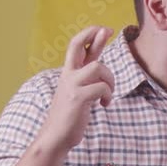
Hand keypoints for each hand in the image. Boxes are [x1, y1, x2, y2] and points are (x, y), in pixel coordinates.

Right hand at [37, 26, 115, 152]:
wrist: (56, 136)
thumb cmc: (69, 116)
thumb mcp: (77, 92)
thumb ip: (87, 79)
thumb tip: (99, 68)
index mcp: (68, 73)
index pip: (76, 47)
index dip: (90, 35)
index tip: (104, 29)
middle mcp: (68, 75)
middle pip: (78, 46)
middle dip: (94, 35)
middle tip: (108, 31)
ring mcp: (72, 85)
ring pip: (99, 67)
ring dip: (110, 80)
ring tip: (107, 95)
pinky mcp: (78, 97)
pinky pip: (102, 87)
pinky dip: (108, 95)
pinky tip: (104, 105)